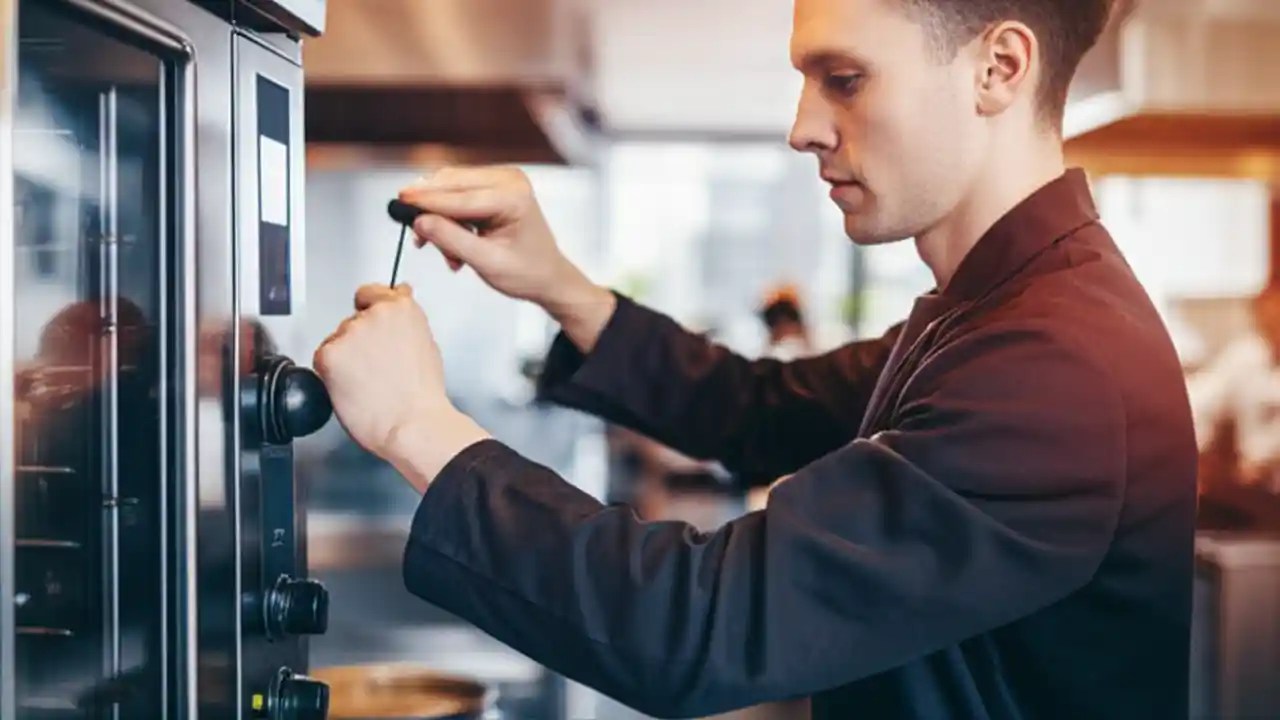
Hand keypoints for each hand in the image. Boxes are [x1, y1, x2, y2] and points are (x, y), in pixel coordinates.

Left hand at [313, 284, 489, 490]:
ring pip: (338, 340)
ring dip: (346, 358)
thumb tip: (397, 315)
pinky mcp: (329, 353)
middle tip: (375, 368)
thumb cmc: (423, 395)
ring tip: (368, 382)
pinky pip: (323, 358)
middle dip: (359, 342)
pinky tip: (353, 387)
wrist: (413, 424)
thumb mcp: (425, 345)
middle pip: (353, 321)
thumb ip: (406, 324)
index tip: (370, 324)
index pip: (372, 293)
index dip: (369, 310)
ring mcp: (350, 332)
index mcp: (401, 308)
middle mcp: (374, 314)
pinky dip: (331, 373)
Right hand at [397, 166, 612, 317]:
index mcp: (514, 196)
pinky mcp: (493, 185)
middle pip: (452, 184)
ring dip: (440, 219)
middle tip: (416, 237)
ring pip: (450, 188)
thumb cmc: (526, 273)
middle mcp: (509, 179)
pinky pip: (457, 194)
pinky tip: (452, 247)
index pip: (460, 197)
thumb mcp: (487, 263)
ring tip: (448, 256)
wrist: (548, 276)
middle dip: (430, 210)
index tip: (399, 203)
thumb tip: (419, 222)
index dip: (426, 201)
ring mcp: (502, 179)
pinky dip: (449, 218)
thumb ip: (452, 241)